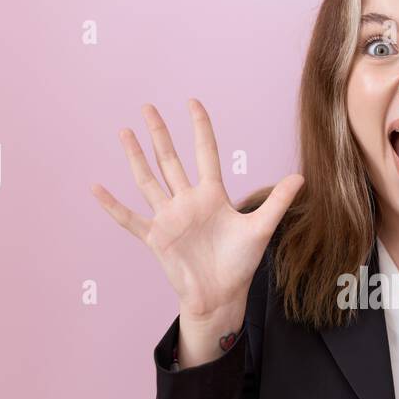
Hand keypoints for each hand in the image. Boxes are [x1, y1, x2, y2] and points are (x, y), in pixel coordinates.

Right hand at [91, 99, 303, 323]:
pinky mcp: (156, 238)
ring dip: (135, 157)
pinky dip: (112, 205)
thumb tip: (302, 177)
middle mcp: (187, 201)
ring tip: (124, 131)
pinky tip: (96, 188)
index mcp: (212, 196)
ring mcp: (169, 218)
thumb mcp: (261, 229)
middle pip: (170, 160)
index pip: (205, 153)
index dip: (200, 128)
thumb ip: (277, 202)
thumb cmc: (240, 263)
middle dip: (160, 133)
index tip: (193, 102)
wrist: (221, 296)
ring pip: (148, 180)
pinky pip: (129, 219)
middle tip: (148, 106)